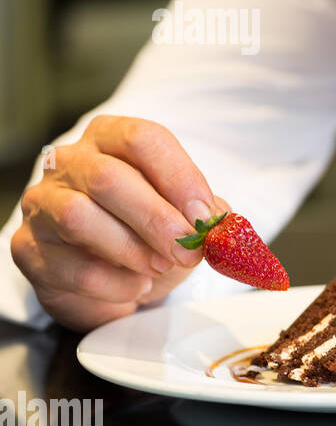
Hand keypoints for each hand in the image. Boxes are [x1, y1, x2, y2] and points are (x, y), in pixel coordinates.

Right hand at [10, 114, 228, 331]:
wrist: (111, 281)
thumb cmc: (148, 235)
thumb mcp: (182, 217)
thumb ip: (202, 213)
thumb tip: (217, 221)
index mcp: (111, 140)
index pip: (142, 139)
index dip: (178, 177)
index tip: (205, 215)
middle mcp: (70, 163)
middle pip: (108, 178)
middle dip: (156, 218)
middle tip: (188, 251)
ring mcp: (42, 204)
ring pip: (78, 216)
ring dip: (131, 249)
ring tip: (161, 267)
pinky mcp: (28, 249)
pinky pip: (70, 266)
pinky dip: (114, 283)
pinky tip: (136, 287)